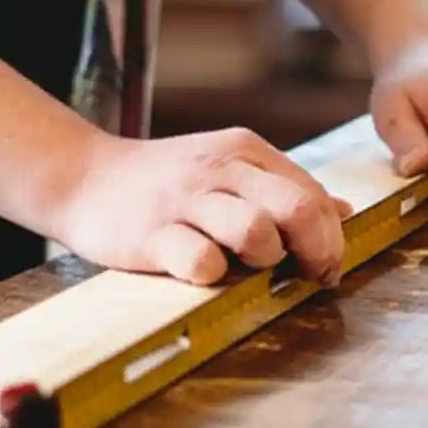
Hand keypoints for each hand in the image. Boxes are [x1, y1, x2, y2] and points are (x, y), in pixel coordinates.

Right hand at [56, 128, 350, 286]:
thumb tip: (344, 212)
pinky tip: (203, 273)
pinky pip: (201, 261)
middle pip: (299, 209)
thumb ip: (283, 188)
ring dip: (266, 259)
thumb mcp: (227, 170)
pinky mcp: (152, 234)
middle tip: (310, 276)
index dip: (332, 238)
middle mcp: (220, 169)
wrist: (83, 177)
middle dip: (317, 251)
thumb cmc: (165, 183)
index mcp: (245, 151)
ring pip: (256, 231)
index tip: (326, 267)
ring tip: (249, 266)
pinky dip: (212, 275)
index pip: (313, 194)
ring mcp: (185, 200)